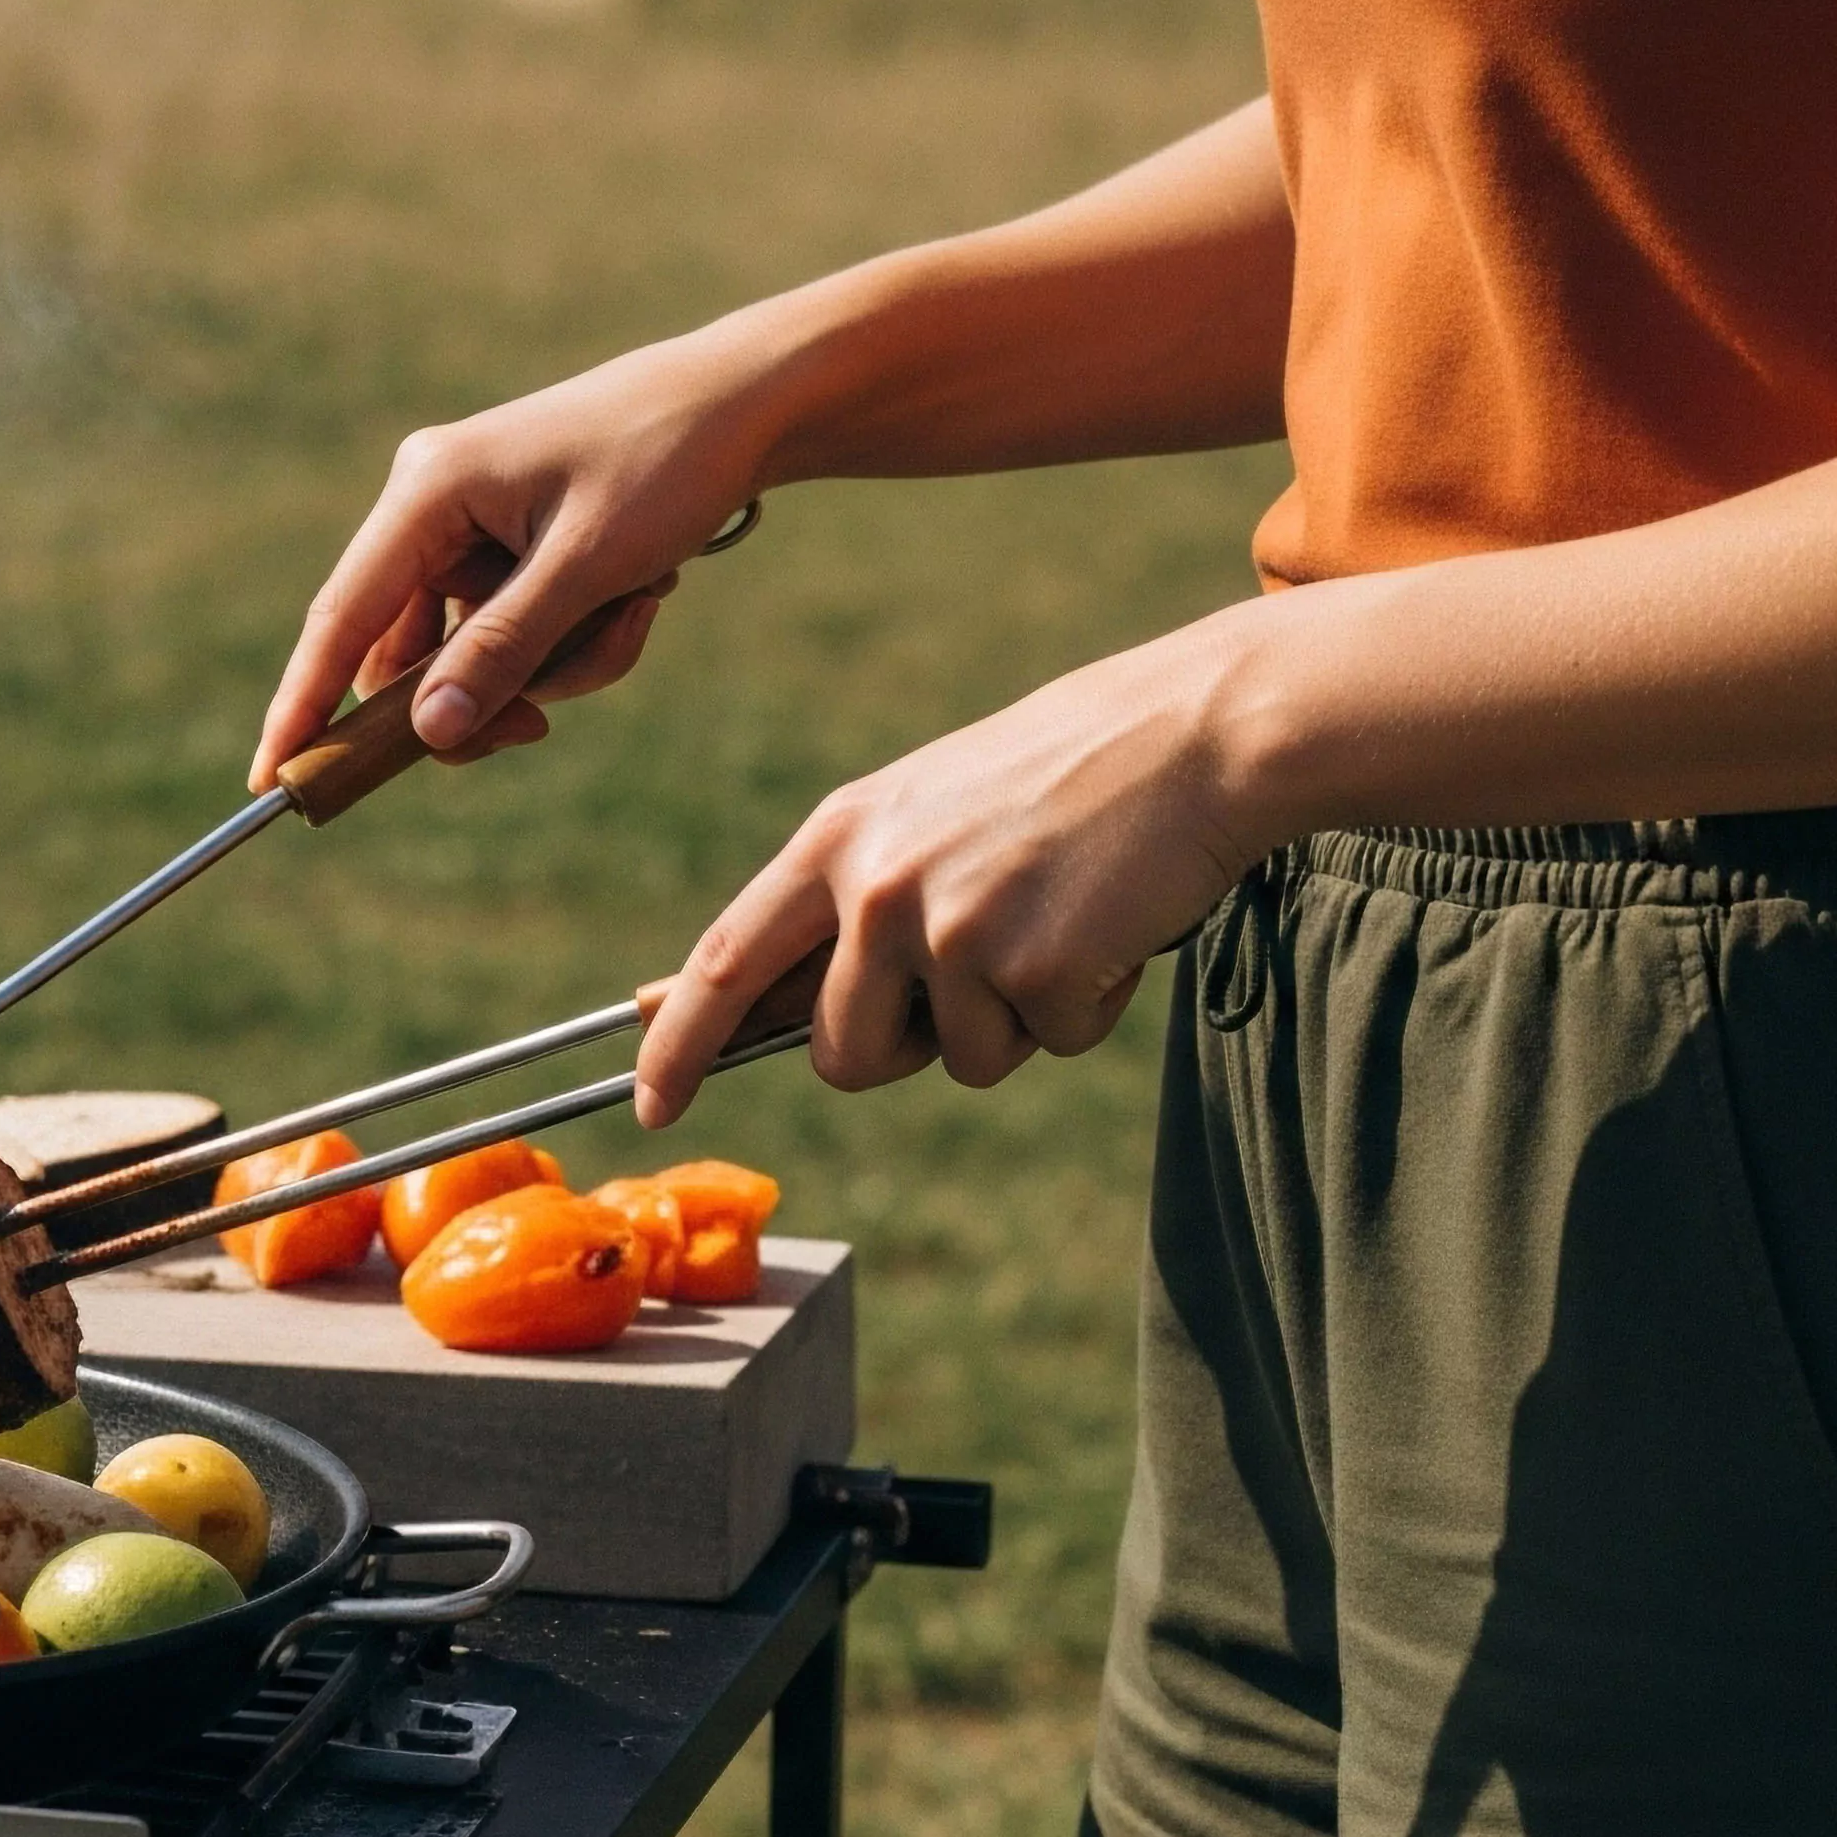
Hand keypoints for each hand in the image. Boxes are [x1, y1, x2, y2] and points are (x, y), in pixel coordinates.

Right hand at [251, 326, 790, 788]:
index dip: (304, 705)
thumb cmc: (665, 465)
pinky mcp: (517, 546)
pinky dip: (578, 641)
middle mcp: (434, 506)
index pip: (341, 618)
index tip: (271, 782)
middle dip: (488, 694)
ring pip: (478, 655)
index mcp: (427, 491)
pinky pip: (522, 633)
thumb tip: (426, 734)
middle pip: (412, 655)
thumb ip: (501, 653)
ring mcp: (475, 528)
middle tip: (538, 729)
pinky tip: (640, 595)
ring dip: (557, 665)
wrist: (748, 404)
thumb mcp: (585, 568)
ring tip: (635, 608)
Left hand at [634, 610, 1286, 1122]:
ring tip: (1057, 919)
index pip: (728, 960)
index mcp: (839, 839)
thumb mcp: (923, 814)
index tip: (646, 1101)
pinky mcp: (1027, 970)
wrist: (1190, 734)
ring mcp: (948, 929)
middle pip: (843, 1055)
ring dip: (1012, 1021)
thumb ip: (848, 903)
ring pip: (957, 1062)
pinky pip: (1047, 1045)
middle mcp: (875, 886)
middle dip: (905, 1045)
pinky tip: (1108, 925)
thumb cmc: (1060, 779)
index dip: (679, 1043)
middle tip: (982, 963)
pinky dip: (1085, 1007)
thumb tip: (760, 1008)